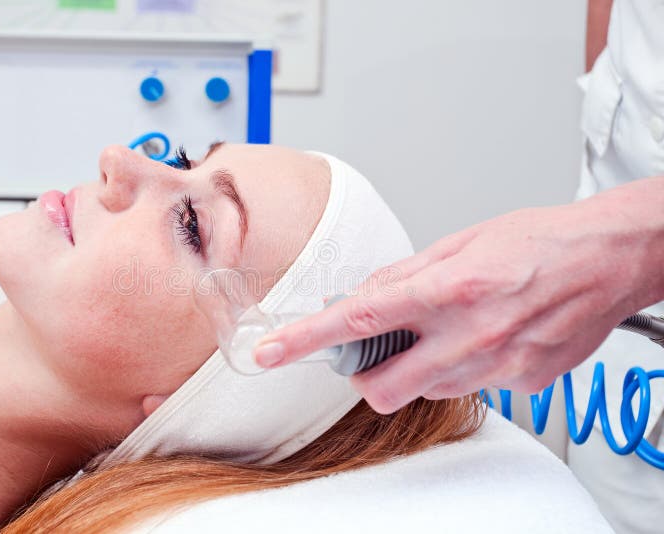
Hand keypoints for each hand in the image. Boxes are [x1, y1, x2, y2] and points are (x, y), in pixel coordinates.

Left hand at [253, 178, 663, 413]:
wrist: (607, 259)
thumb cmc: (538, 240)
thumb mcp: (461, 241)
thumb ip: (404, 275)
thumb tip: (360, 297)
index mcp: (448, 289)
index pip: (357, 321)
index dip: (305, 340)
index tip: (271, 353)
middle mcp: (469, 334)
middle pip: (382, 389)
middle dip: (367, 376)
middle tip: (379, 349)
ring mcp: (498, 366)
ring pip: (425, 393)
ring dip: (419, 369)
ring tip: (449, 330)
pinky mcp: (523, 383)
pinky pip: (470, 389)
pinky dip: (461, 370)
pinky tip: (485, 339)